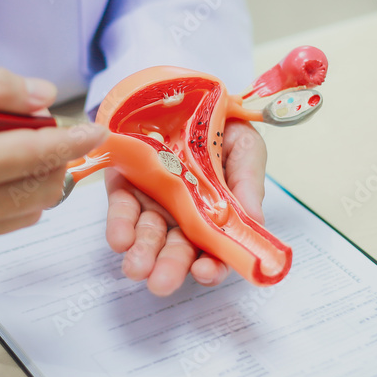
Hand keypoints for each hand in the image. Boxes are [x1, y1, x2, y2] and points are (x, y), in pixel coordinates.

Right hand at [0, 63, 106, 246]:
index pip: (39, 156)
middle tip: (50, 127)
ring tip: (22, 145)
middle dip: (59, 160)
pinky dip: (13, 201)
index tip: (98, 129)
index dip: (74, 141)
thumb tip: (43, 95)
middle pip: (41, 192)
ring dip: (38, 182)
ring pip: (23, 214)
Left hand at [104, 120, 267, 295]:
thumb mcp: (245, 149)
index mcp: (215, 214)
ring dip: (141, 254)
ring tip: (136, 268)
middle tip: (161, 283)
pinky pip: (121, 208)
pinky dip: (119, 225)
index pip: (214, 250)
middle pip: (177, 250)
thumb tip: (256, 222)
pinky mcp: (125, 185)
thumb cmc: (221, 127)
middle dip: (170, 268)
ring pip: (146, 236)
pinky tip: (120, 239)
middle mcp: (182, 215)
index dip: (212, 266)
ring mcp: (152, 202)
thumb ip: (249, 183)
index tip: (205, 272)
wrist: (186, 94)